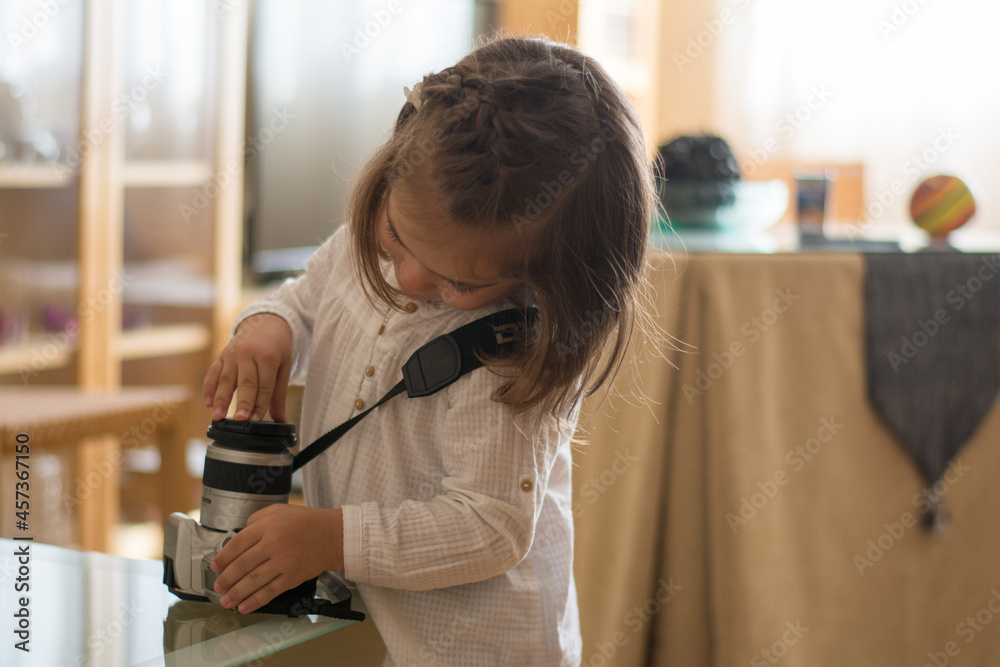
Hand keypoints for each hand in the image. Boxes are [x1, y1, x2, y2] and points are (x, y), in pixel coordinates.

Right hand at [203, 313, 292, 421]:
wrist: (264, 323)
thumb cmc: (276, 349)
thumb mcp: (284, 367)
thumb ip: (279, 395)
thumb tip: (281, 420)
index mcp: (268, 356)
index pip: (264, 385)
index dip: (260, 403)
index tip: (256, 420)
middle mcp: (248, 353)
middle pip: (245, 382)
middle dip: (242, 402)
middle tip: (239, 420)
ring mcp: (232, 354)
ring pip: (226, 379)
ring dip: (221, 399)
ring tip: (218, 417)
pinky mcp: (221, 355)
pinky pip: (213, 373)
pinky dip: (209, 388)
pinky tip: (208, 403)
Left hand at [210, 504, 344, 613]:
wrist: (333, 535)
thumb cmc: (306, 522)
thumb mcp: (279, 511)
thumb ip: (256, 520)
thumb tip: (239, 538)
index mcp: (267, 526)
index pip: (238, 543)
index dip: (223, 557)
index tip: (215, 567)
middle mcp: (274, 543)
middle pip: (242, 564)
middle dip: (226, 579)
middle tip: (217, 587)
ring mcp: (283, 562)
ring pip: (253, 580)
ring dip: (236, 593)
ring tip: (225, 601)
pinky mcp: (293, 576)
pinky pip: (270, 591)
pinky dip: (255, 601)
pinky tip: (244, 606)